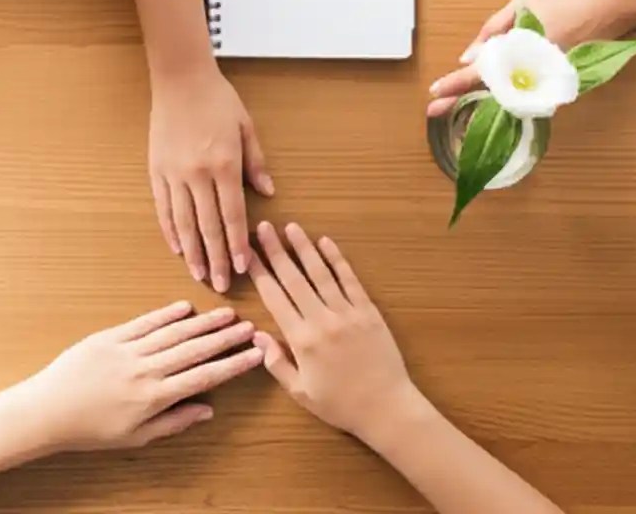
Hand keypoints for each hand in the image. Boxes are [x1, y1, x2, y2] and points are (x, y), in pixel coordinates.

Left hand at [25, 301, 262, 451]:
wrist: (47, 410)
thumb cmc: (90, 430)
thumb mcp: (135, 437)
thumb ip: (174, 422)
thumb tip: (208, 410)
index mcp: (154, 396)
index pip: (203, 376)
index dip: (232, 364)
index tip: (255, 354)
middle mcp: (145, 370)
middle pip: (194, 349)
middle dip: (225, 338)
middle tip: (250, 327)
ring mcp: (127, 350)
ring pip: (173, 332)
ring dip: (202, 322)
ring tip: (226, 314)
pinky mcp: (109, 337)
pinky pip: (144, 323)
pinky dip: (165, 314)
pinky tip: (185, 307)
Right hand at [149, 67, 273, 292]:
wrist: (180, 79)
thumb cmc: (217, 100)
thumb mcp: (246, 128)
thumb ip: (256, 163)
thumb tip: (268, 193)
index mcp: (224, 165)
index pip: (233, 215)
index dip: (237, 245)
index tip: (242, 268)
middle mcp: (198, 174)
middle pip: (209, 226)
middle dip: (217, 259)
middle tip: (222, 286)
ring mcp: (174, 174)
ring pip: (184, 223)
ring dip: (194, 253)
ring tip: (200, 275)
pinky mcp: (157, 171)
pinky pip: (164, 208)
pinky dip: (171, 231)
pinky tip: (178, 249)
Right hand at [249, 222, 416, 437]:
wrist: (387, 408)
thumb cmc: (341, 405)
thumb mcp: (300, 392)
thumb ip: (277, 363)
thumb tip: (257, 335)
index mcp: (302, 340)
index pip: (275, 298)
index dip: (260, 273)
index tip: (248, 254)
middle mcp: (322, 320)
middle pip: (294, 278)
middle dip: (276, 251)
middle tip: (263, 228)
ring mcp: (348, 313)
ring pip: (321, 273)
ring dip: (304, 248)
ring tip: (291, 227)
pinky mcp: (369, 312)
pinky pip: (350, 280)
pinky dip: (337, 260)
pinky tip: (325, 243)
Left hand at [426, 0, 635, 117]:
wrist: (606, 8)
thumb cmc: (562, 2)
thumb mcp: (521, 5)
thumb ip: (492, 31)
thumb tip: (468, 55)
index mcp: (515, 52)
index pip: (478, 73)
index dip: (454, 84)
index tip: (434, 92)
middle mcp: (528, 74)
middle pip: (487, 96)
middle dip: (458, 105)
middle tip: (433, 112)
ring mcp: (543, 85)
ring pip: (505, 105)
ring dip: (480, 113)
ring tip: (455, 120)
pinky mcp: (556, 90)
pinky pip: (526, 103)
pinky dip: (505, 108)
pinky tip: (489, 114)